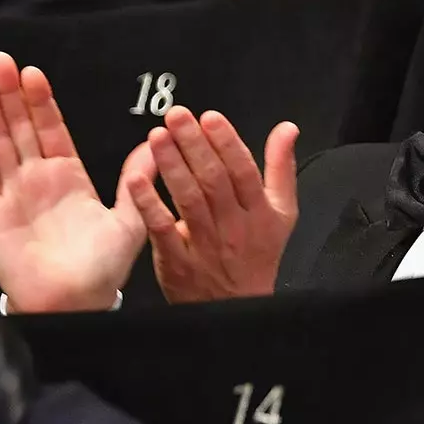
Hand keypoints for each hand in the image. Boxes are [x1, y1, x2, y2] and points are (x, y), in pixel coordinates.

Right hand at [0, 52, 149, 312]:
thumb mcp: (131, 220)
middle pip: (20, 128)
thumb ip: (138, 180)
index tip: (33, 73)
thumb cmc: (104, 268)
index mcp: (69, 178)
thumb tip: (157, 143)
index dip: (41, 102)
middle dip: (10, 95)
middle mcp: (38, 181)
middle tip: (1, 60)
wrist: (79, 302)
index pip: (51, 130)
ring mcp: (14, 195)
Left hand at [127, 107, 298, 302]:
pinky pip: (164, 229)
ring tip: (157, 136)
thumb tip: (287, 129)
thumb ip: (281, 168)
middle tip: (176, 115)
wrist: (238, 308)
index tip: (210, 117)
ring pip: (190, 200)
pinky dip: (150, 204)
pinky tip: (136, 179)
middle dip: (194, 145)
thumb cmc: (258, 255)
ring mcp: (205, 245)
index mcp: (260, 212)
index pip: (244, 172)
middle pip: (214, 181)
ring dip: (172, 166)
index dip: (227, 143)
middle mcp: (234, 227)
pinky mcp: (179, 261)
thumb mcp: (282, 213)